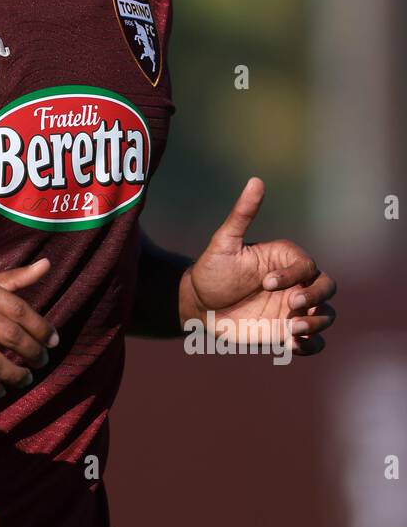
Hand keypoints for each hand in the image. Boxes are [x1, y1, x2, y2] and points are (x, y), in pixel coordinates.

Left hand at [178, 177, 336, 354]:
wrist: (198, 306)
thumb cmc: (211, 270)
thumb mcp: (224, 242)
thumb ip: (242, 214)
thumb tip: (256, 180)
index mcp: (285, 260)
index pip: (307, 265)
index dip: (293, 275)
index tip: (266, 283)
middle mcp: (295, 283)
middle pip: (327, 287)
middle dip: (315, 298)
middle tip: (291, 307)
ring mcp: (293, 309)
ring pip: (326, 314)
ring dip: (317, 323)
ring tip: (292, 331)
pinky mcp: (287, 332)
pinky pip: (314, 342)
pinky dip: (312, 345)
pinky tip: (293, 346)